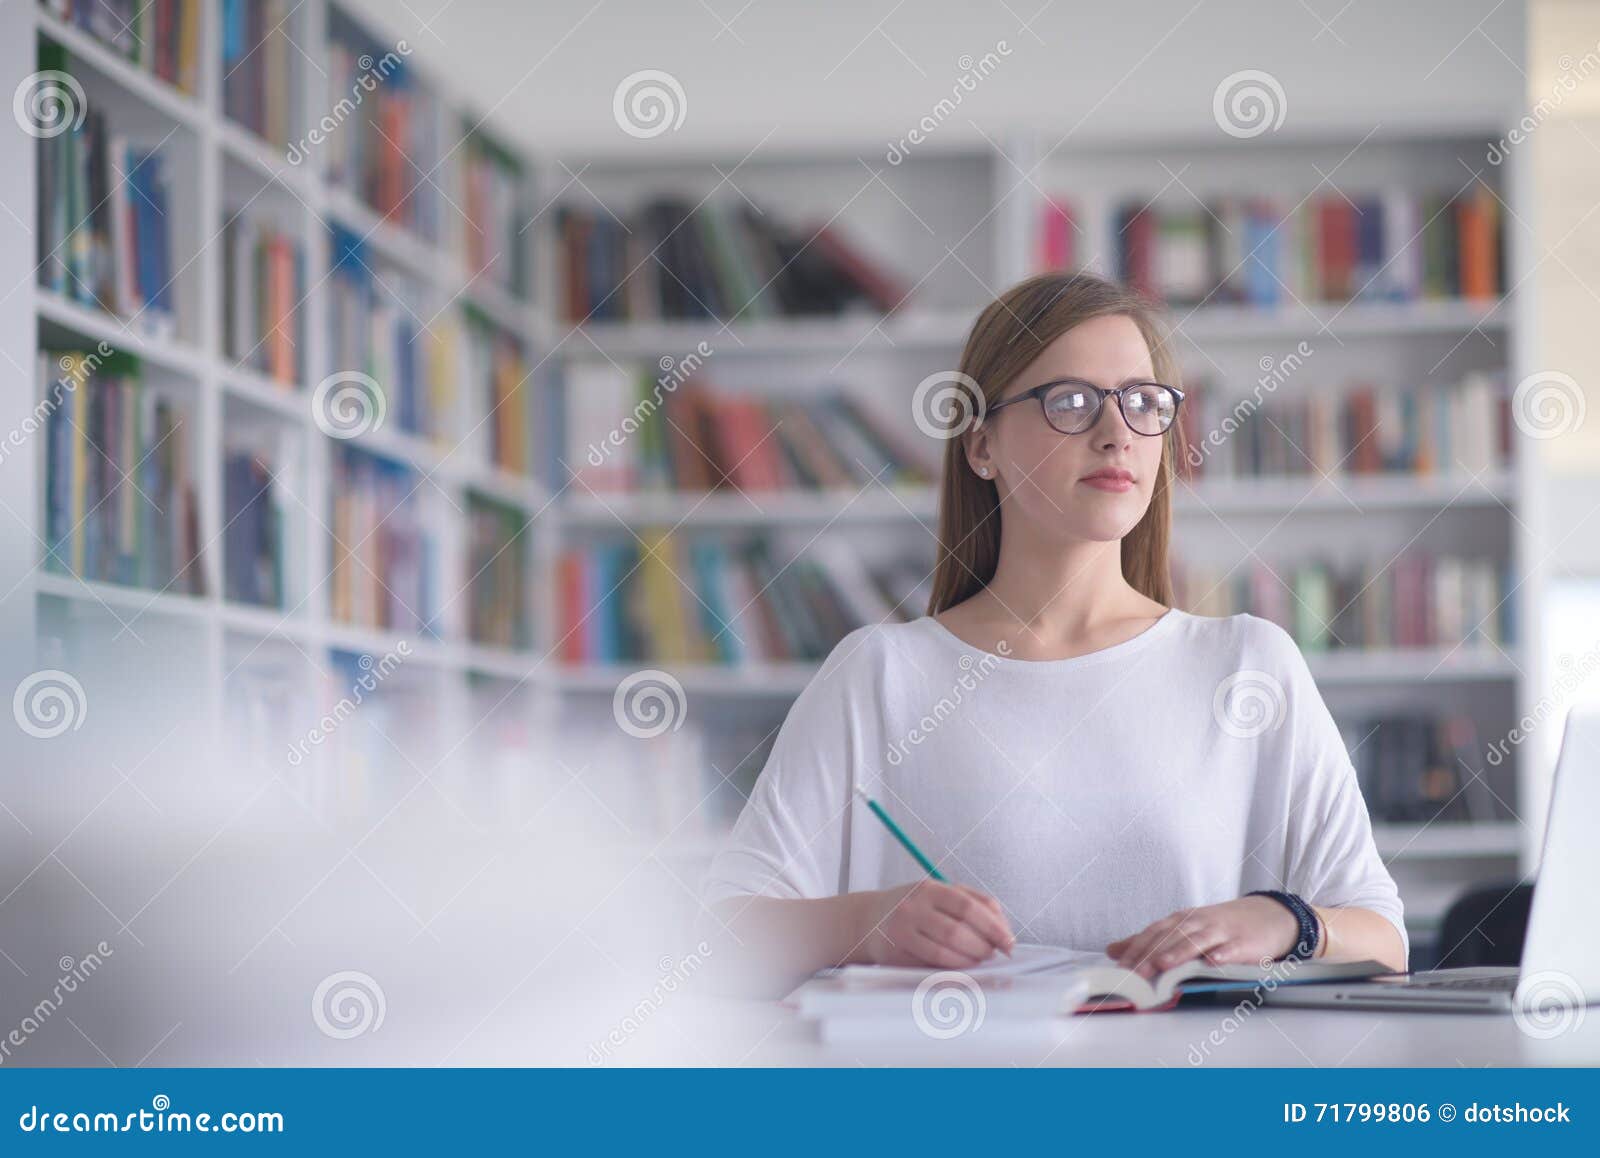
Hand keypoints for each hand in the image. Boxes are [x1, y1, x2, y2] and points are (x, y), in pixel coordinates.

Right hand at [854, 880, 1015, 968]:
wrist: (868, 919)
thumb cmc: (913, 907)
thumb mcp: (938, 893)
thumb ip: (973, 901)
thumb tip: (1003, 926)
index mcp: (930, 888)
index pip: (968, 906)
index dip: (994, 926)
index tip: (1009, 941)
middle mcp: (913, 906)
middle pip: (958, 930)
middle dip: (983, 946)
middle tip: (994, 953)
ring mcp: (903, 930)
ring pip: (945, 950)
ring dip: (970, 959)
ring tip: (980, 959)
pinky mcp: (896, 952)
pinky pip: (931, 964)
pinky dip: (952, 968)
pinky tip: (962, 968)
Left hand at [1105, 896, 1300, 978]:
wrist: (1266, 916)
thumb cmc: (1219, 926)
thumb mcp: (1182, 929)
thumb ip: (1149, 941)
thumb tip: (1113, 950)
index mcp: (1179, 921)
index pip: (1152, 934)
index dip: (1135, 950)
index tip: (1119, 968)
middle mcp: (1196, 923)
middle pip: (1170, 938)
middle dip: (1150, 955)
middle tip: (1134, 973)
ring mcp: (1220, 932)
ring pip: (1196, 941)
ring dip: (1179, 952)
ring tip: (1163, 965)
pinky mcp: (1243, 943)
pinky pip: (1232, 949)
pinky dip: (1222, 954)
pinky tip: (1213, 962)